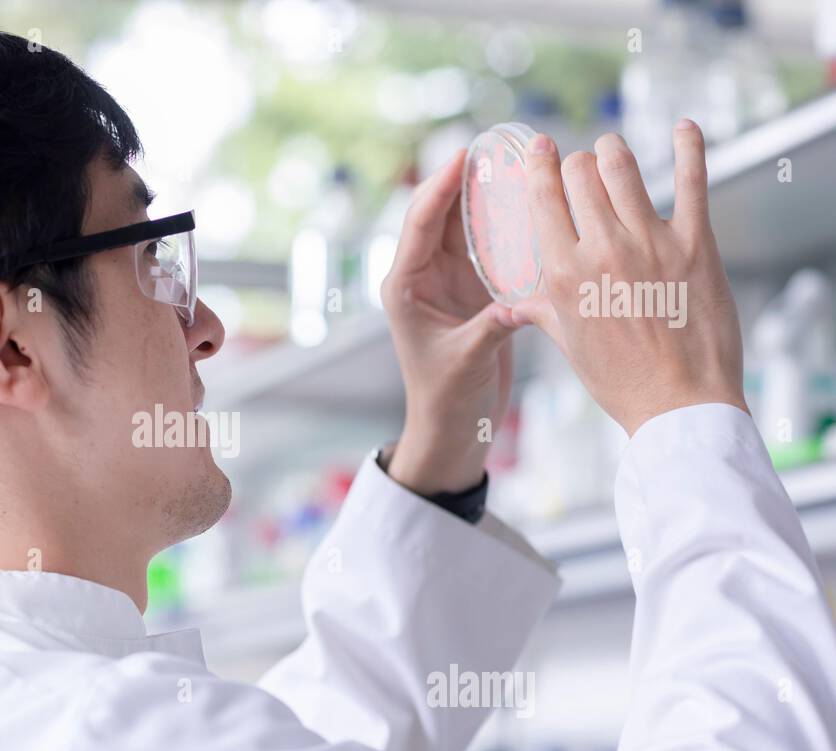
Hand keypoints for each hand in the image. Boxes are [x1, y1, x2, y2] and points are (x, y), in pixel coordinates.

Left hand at [380, 149, 518, 494]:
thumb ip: (491, 331)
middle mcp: (421, 275)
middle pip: (440, 212)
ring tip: (514, 158)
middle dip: (465, 177)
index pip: (420, 224)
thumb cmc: (447, 399)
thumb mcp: (467, 363)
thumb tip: (520, 307)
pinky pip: (485, 242)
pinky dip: (502, 220)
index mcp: (404, 287)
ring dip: (485, 193)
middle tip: (496, 142)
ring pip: (463, 223)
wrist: (452, 425)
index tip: (464, 154)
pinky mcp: (471, 287)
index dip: (442, 186)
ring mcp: (446, 279)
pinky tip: (529, 198)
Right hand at [511, 121, 747, 435]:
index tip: (539, 147)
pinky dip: (689, 148)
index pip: (543, 197)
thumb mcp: (569, 343)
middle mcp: (602, 249)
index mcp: (564, 273)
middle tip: (579, 168)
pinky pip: (692, 180)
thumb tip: (519, 303)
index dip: (539, 164)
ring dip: (614, 151)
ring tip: (613, 152)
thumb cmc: (619, 381)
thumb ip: (543, 310)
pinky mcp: (694, 244)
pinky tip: (685, 128)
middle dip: (575, 163)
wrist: (677, 403)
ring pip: (623, 166)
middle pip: (580, 172)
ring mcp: (650, 242)